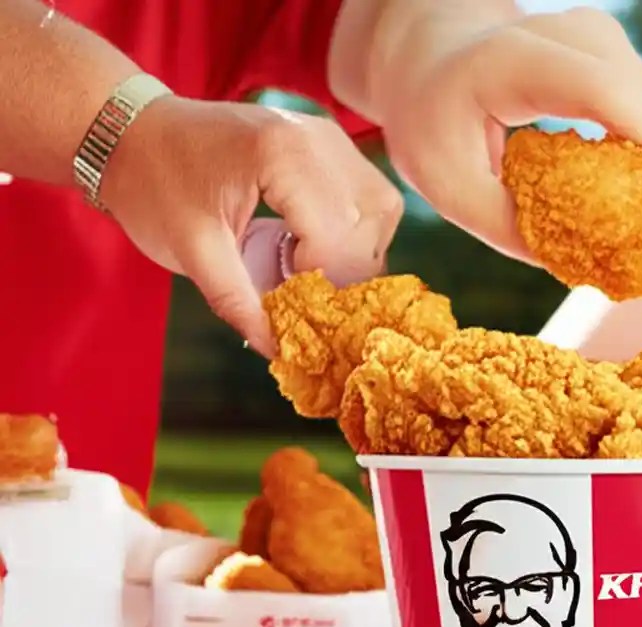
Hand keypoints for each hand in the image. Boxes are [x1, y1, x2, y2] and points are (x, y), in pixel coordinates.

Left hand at [98, 97, 403, 353]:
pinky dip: (357, 230)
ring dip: (357, 251)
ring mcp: (329, 136)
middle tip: (304, 297)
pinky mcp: (332, 142)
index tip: (290, 308)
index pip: (334, 235)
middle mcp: (317, 138)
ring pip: (381, 210)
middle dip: (344, 271)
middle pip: (367, 223)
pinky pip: (370, 195)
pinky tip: (319, 246)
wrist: (132, 133)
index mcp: (280, 154)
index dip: (319, 282)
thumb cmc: (153, 186)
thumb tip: (279, 351)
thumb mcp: (191, 251)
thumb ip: (239, 302)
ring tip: (311, 271)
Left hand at [356, 1, 641, 259]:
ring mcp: (590, 31)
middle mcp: (560, 32)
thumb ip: (505, 225)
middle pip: (638, 97)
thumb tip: (581, 265)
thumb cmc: (433, 123)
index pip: (602, 90)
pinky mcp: (607, 44)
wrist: (428, 59)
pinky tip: (634, 184)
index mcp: (511, 62)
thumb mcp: (445, 183)